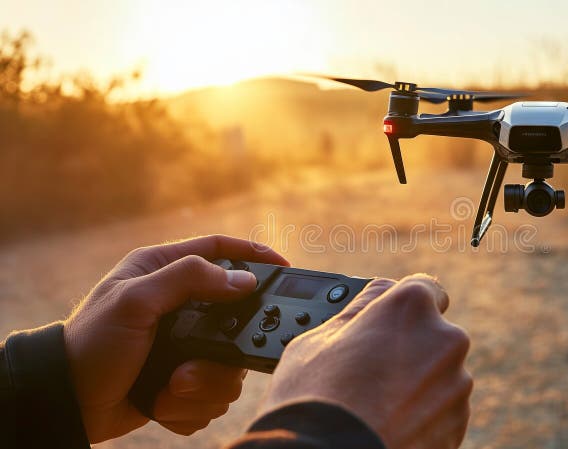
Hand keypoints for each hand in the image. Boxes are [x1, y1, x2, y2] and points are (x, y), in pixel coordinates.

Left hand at [64, 235, 288, 442]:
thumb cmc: (92, 345)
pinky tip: (164, 401)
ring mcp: (186, 344)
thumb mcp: (134, 300)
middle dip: (224, 353)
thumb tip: (242, 279)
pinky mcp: (185, 379)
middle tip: (192, 366)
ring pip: (229, 366)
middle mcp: (180, 306)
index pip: (220, 249)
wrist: (69, 403)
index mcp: (165, 272)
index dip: (255, 255)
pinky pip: (214, 395)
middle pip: (237, 319)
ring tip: (170, 388)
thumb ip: (188, 279)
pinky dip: (191, 406)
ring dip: (202, 386)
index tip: (286, 267)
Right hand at [264, 275, 472, 448]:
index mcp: (411, 307)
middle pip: (432, 334)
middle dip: (409, 348)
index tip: (387, 323)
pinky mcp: (458, 424)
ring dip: (418, 384)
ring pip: (439, 374)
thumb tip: (374, 296)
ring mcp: (457, 385)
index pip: (423, 288)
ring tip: (377, 406)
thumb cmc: (315, 397)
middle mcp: (445, 339)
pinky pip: (443, 410)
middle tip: (372, 372)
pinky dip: (424, 416)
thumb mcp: (318, 338)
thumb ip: (357, 310)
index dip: (403, 306)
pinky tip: (390, 425)